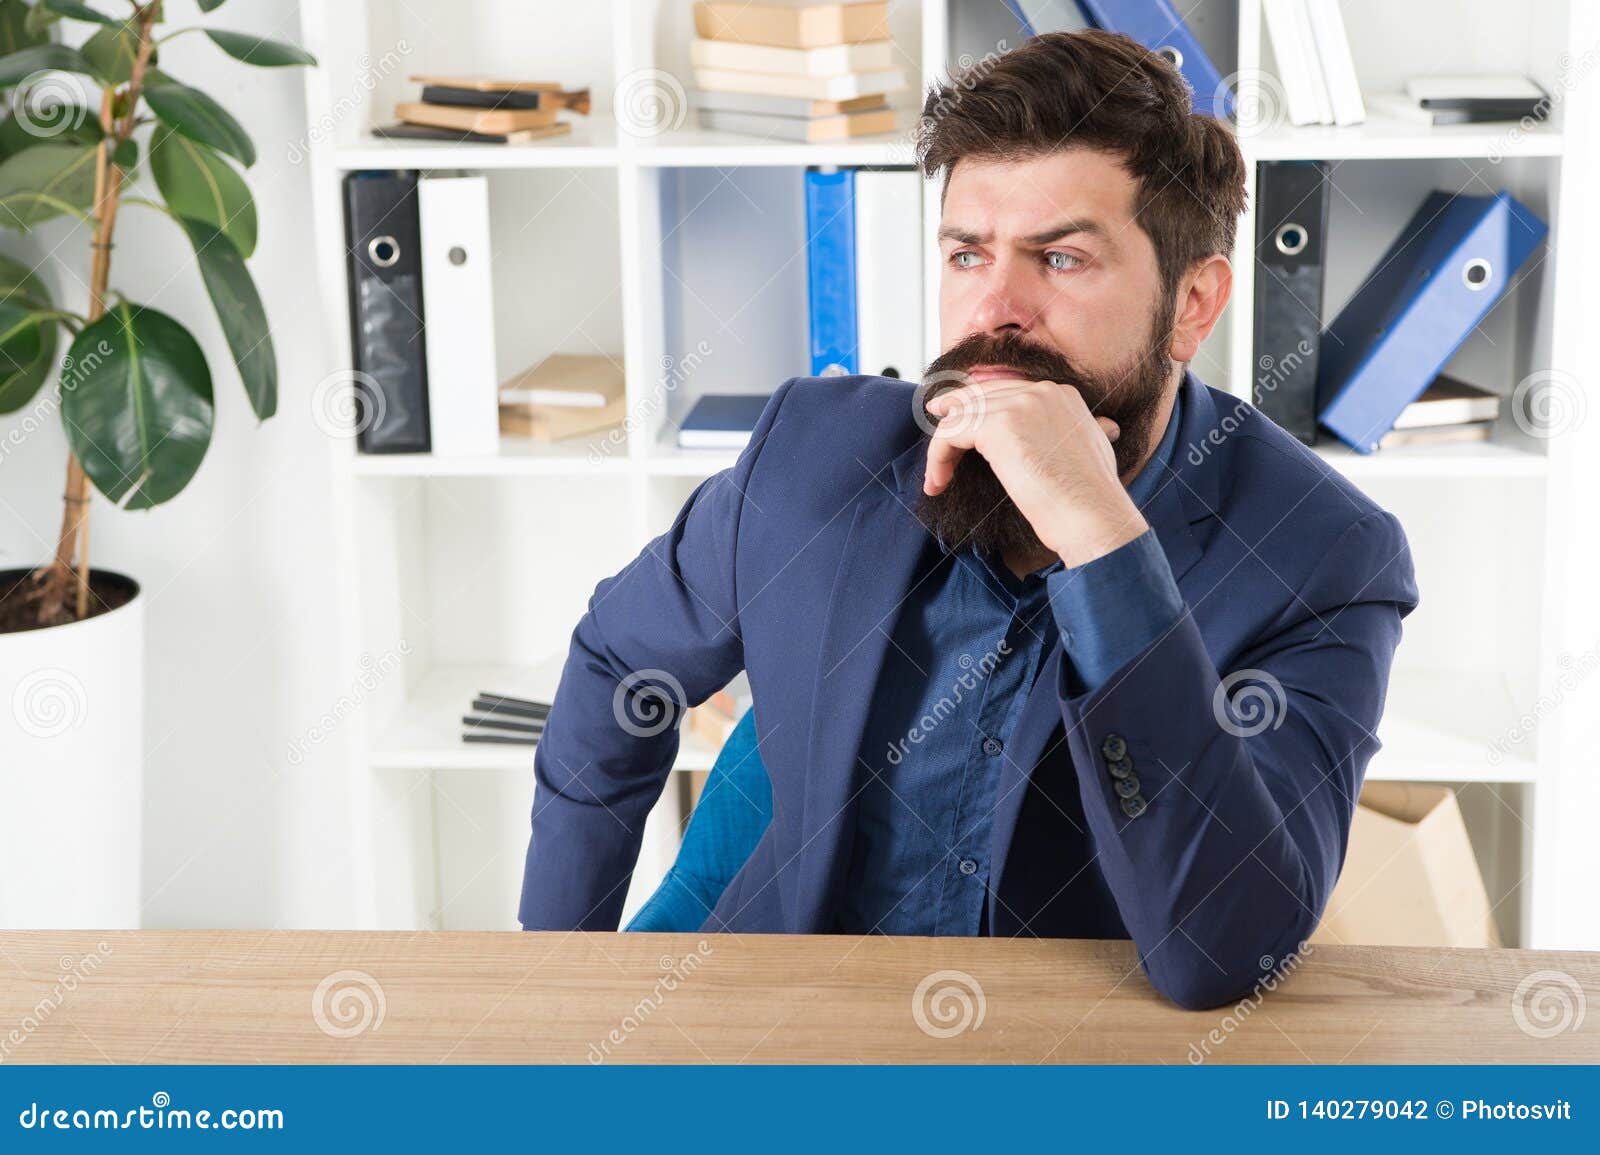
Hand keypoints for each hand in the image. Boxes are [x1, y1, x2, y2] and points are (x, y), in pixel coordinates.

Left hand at [923, 377, 1148, 567]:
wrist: (1093, 516)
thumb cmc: (1089, 500)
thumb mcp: (1083, 451)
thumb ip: (1064, 433)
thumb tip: (1053, 438)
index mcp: (1061, 394)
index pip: (1006, 390)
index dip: (978, 406)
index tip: (957, 418)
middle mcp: (1041, 392)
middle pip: (979, 397)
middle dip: (954, 416)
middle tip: (936, 434)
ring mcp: (1019, 405)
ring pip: (959, 417)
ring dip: (942, 449)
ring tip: (937, 479)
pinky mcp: (997, 426)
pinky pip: (950, 435)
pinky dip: (938, 458)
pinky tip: (938, 483)